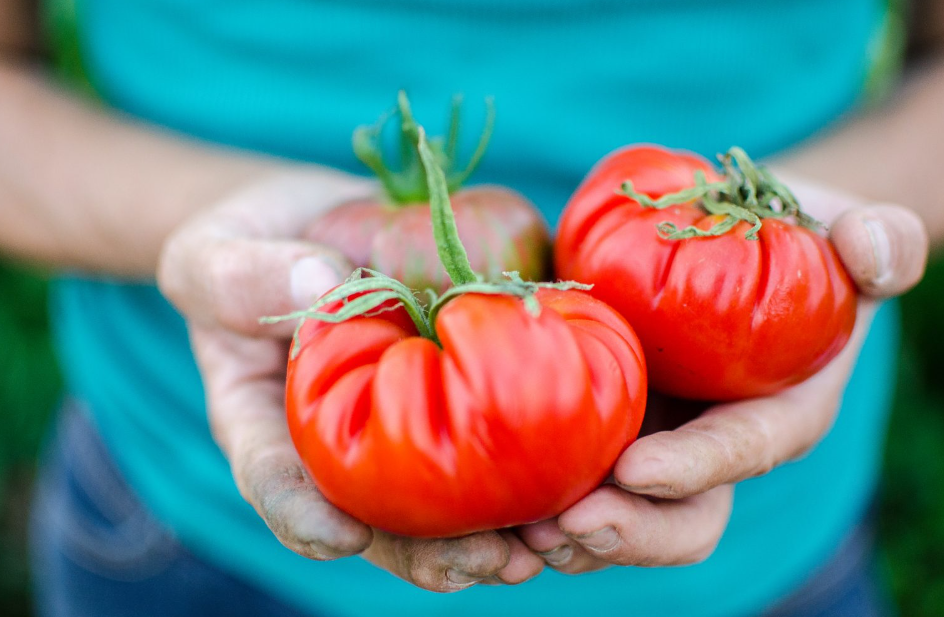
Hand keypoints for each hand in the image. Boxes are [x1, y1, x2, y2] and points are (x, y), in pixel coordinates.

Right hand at [157, 170, 542, 590]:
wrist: (304, 226)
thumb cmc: (242, 250)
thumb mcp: (214, 255)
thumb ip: (243, 276)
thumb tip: (324, 282)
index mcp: (268, 424)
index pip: (276, 481)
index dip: (305, 516)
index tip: (340, 535)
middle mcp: (340, 440)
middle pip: (379, 516)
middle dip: (432, 551)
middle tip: (488, 561)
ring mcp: (399, 416)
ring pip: (442, 496)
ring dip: (495, 527)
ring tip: (542, 543)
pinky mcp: (451, 381)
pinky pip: (486, 425)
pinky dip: (533, 456)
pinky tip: (575, 470)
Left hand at [517, 178, 927, 572]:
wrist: (731, 247)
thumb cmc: (792, 241)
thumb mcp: (844, 233)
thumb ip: (876, 242)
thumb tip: (871, 253)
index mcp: (774, 413)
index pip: (742, 451)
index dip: (694, 467)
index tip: (636, 470)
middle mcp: (711, 447)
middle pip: (680, 519)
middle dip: (626, 530)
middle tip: (564, 523)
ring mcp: (654, 446)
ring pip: (618, 518)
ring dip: (568, 535)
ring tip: (519, 529)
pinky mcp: (603, 430)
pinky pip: (570, 484)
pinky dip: (531, 501)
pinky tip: (486, 502)